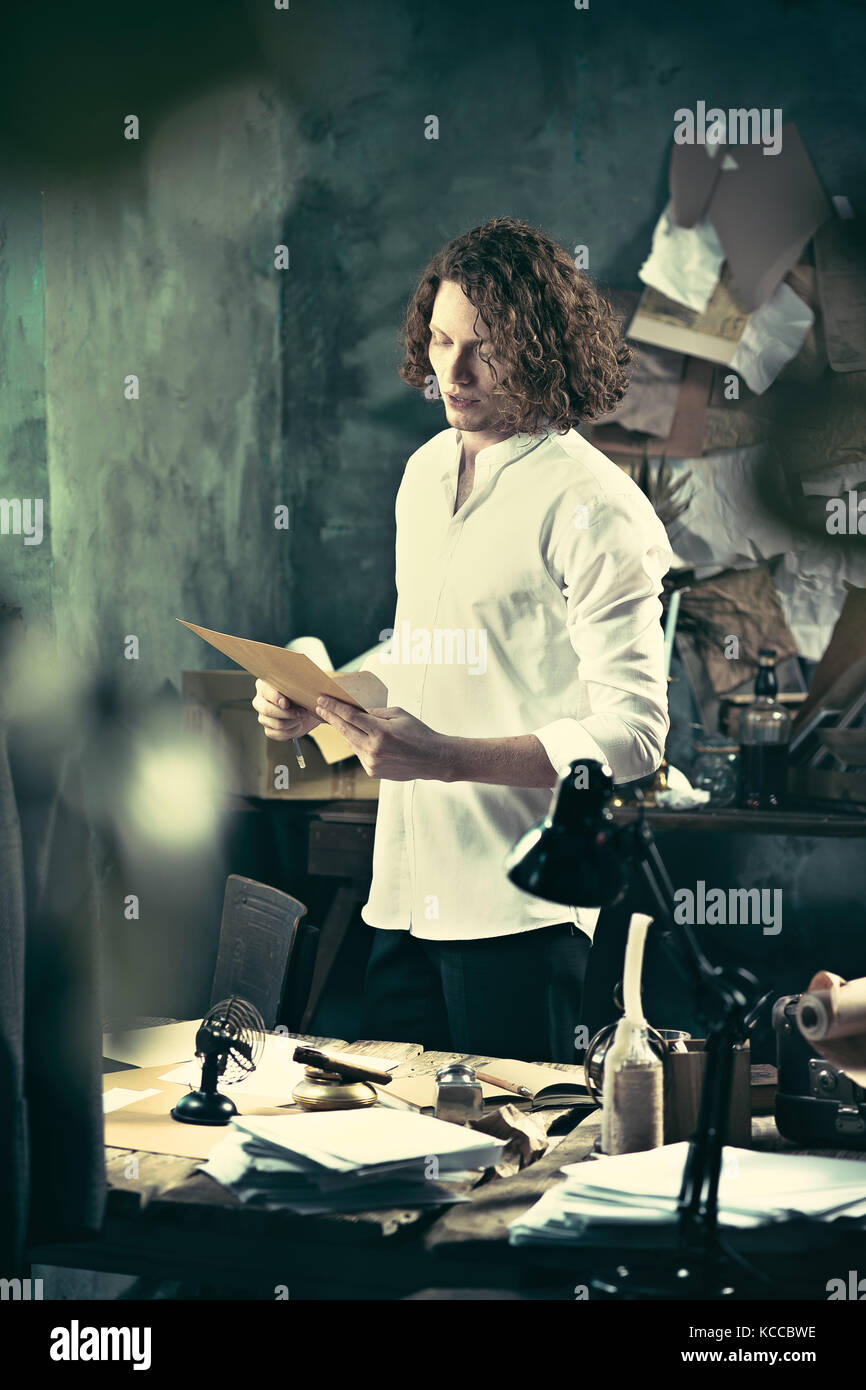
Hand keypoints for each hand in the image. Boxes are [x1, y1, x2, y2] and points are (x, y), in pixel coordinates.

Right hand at [252, 678, 319, 740]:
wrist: (308, 707)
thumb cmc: (303, 692)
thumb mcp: (300, 684)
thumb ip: (295, 683)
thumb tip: (295, 685)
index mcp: (264, 686)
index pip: (265, 692)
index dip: (276, 698)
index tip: (287, 703)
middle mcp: (260, 701)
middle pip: (267, 710)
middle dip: (289, 713)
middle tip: (303, 712)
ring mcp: (263, 716)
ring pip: (276, 723)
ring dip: (294, 722)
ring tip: (302, 717)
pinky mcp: (269, 729)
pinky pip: (277, 734)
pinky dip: (291, 731)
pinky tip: (298, 725)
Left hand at [314, 696, 451, 780]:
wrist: (432, 759)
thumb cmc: (419, 733)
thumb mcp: (399, 714)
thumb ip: (375, 713)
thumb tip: (357, 711)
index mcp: (380, 732)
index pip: (350, 716)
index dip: (334, 707)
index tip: (322, 700)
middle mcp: (373, 749)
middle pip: (344, 730)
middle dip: (331, 717)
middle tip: (320, 707)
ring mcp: (372, 763)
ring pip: (350, 742)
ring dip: (345, 731)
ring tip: (341, 720)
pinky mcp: (373, 772)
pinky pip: (359, 754)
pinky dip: (358, 744)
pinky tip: (363, 738)